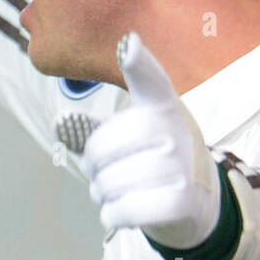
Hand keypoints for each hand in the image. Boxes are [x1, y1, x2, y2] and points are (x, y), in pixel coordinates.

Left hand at [80, 33, 220, 249]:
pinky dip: (113, 216)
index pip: (149, 79)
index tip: (128, 44)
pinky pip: (122, 210)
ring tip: (118, 191)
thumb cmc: (151, 160)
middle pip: (102, 147)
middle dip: (92, 166)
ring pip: (108, 183)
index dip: (138, 62)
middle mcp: (173, 129)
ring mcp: (181, 164)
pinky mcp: (182, 199)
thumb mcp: (130, 135)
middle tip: (104, 171)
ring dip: (102, 194)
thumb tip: (61, 124)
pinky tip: (124, 211)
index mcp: (160, 105)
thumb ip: (94, 128)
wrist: (197, 202)